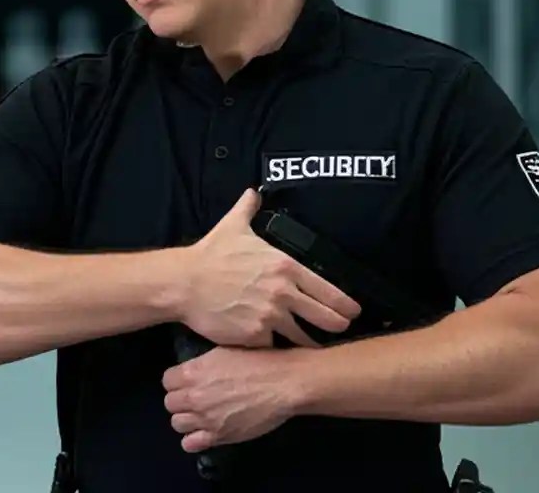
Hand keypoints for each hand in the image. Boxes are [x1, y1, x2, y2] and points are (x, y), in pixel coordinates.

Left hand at [162, 346, 304, 452]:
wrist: (283, 383)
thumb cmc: (257, 361)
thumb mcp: (223, 352)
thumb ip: (201, 364)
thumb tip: (193, 370)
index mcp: (191, 372)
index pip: (167, 381)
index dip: (177, 382)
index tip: (187, 382)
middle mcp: (193, 396)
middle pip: (170, 403)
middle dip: (180, 401)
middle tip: (196, 399)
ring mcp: (205, 418)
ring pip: (177, 424)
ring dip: (187, 419)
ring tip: (201, 415)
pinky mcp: (219, 436)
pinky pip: (190, 444)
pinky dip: (194, 440)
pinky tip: (204, 432)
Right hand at [176, 188, 361, 347]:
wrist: (184, 283)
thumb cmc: (210, 254)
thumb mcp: (233, 227)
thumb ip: (247, 209)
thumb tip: (253, 192)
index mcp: (286, 267)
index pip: (328, 290)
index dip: (345, 304)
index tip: (354, 312)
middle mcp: (283, 293)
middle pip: (325, 318)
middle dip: (336, 325)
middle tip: (340, 330)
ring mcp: (270, 316)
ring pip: (302, 337)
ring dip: (307, 341)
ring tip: (313, 346)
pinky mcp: (254, 336)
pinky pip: (273, 347)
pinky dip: (275, 347)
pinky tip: (277, 346)